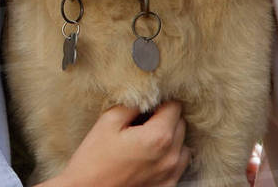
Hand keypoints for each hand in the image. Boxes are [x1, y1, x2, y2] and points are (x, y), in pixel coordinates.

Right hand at [42, 101, 190, 186]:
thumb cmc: (94, 159)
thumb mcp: (108, 122)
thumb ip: (132, 105)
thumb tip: (145, 99)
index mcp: (158, 137)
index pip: (174, 107)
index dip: (160, 102)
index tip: (147, 105)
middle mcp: (170, 157)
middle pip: (181, 124)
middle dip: (165, 118)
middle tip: (142, 121)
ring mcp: (170, 174)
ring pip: (183, 145)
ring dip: (170, 138)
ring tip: (146, 140)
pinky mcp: (167, 186)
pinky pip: (178, 165)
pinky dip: (169, 156)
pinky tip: (149, 156)